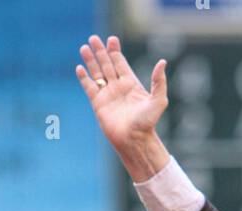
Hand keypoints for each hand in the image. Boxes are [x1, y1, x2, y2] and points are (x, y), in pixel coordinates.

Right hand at [76, 34, 167, 154]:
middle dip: (100, 51)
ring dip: (90, 61)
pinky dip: (84, 78)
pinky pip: (89, 87)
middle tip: (94, 38)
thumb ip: (159, 81)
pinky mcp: (98, 104)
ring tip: (84, 47)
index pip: (121, 63)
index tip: (112, 40)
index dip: (115, 51)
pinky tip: (80, 68)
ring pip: (97, 73)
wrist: (134, 141)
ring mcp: (107, 95)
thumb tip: (162, 62)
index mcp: (131, 84)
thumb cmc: (147, 123)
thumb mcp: (158, 101)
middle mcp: (118, 88)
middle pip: (107, 64)